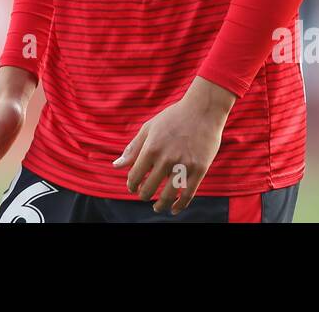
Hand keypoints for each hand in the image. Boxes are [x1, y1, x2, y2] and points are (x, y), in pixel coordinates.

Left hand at [112, 76, 234, 215]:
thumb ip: (132, 149)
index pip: (135, 176)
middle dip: (143, 195)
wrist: (203, 109)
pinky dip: (179, 205)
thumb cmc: (173, 117)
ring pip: (168, 195)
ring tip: (156, 207)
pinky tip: (173, 209)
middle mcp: (166, 158)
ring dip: (160, 205)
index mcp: (151, 148)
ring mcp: (184, 165)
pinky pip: (188, 194)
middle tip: (143, 195)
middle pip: (149, 188)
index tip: (132, 188)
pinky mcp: (200, 169)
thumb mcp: (149, 128)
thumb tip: (116, 167)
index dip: (131, 185)